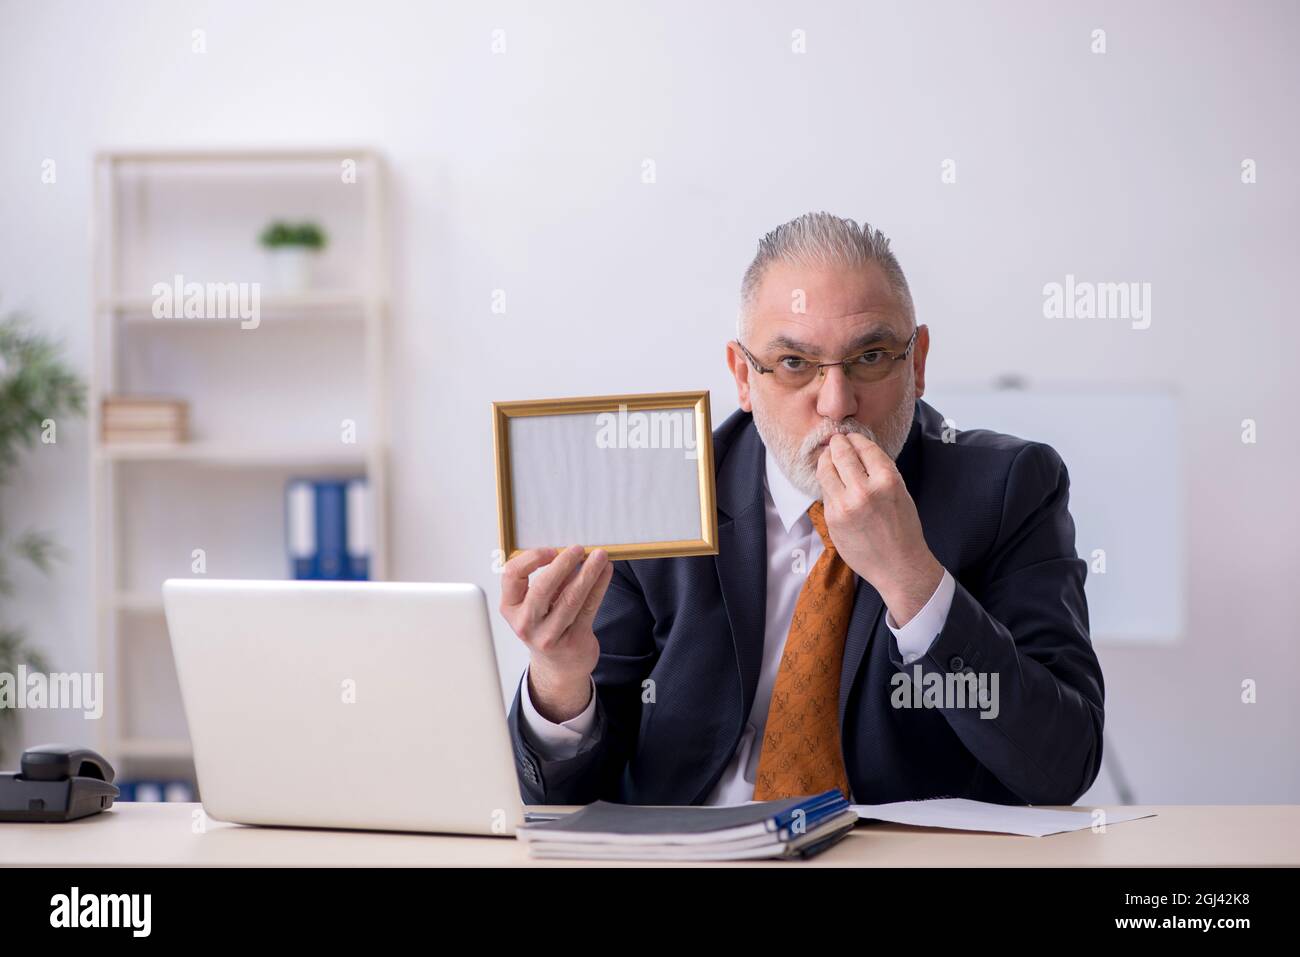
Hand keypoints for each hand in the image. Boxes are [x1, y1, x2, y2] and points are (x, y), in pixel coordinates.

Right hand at [499, 545, 613, 721]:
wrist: (559, 667)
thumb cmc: (546, 627)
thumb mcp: (535, 606)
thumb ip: (548, 581)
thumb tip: (571, 553)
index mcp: (510, 608)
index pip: (512, 575)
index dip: (532, 558)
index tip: (551, 550)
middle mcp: (525, 623)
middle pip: (543, 587)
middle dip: (563, 563)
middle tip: (578, 548)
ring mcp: (549, 635)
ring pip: (570, 597)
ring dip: (588, 572)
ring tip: (599, 556)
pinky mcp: (573, 640)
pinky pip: (589, 607)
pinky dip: (599, 586)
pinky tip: (605, 571)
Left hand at [816, 432, 943, 626]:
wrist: (898, 566)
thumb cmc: (903, 528)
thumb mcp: (900, 492)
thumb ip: (879, 471)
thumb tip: (857, 450)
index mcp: (888, 480)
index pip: (864, 447)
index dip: (855, 439)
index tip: (850, 436)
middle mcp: (864, 490)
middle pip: (841, 454)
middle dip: (836, 443)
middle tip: (835, 440)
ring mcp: (845, 505)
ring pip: (826, 470)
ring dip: (825, 460)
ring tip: (827, 457)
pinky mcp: (833, 518)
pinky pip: (825, 492)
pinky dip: (827, 483)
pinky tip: (831, 481)